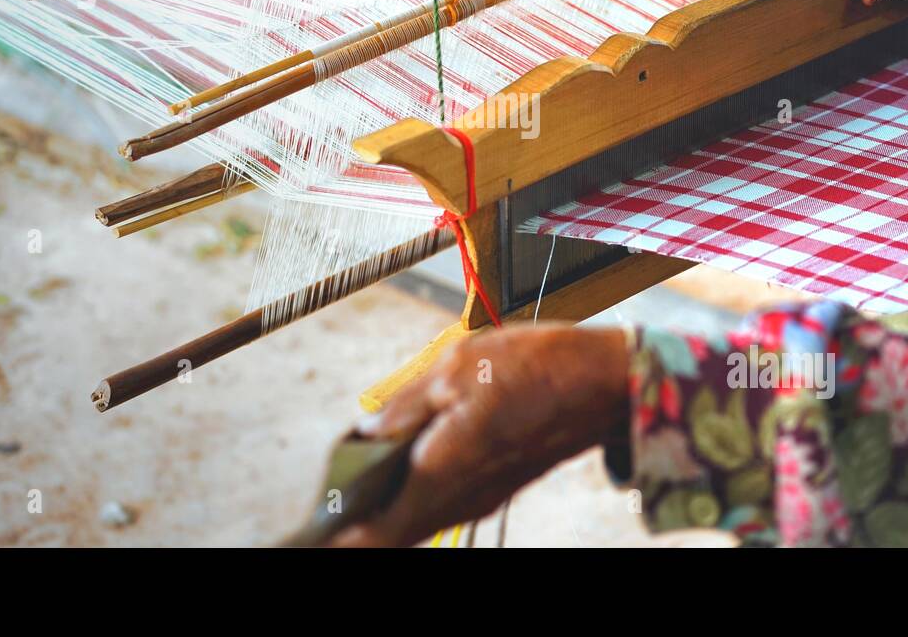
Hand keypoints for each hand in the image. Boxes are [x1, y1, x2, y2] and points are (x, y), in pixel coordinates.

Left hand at [330, 325, 630, 546]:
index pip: (373, 535)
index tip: (305, 537)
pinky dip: (410, 497)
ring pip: (415, 521)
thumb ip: (404, 407)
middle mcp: (459, 499)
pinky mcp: (496, 484)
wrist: (603, 382)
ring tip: (350, 485)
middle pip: (392, 534)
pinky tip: (399, 467)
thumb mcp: (455, 367)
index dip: (335, 539)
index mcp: (439, 473)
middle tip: (321, 511)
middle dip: (353, 527)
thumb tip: (368, 434)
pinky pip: (439, 504)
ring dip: (382, 511)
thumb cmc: (535, 369)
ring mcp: (481, 495)